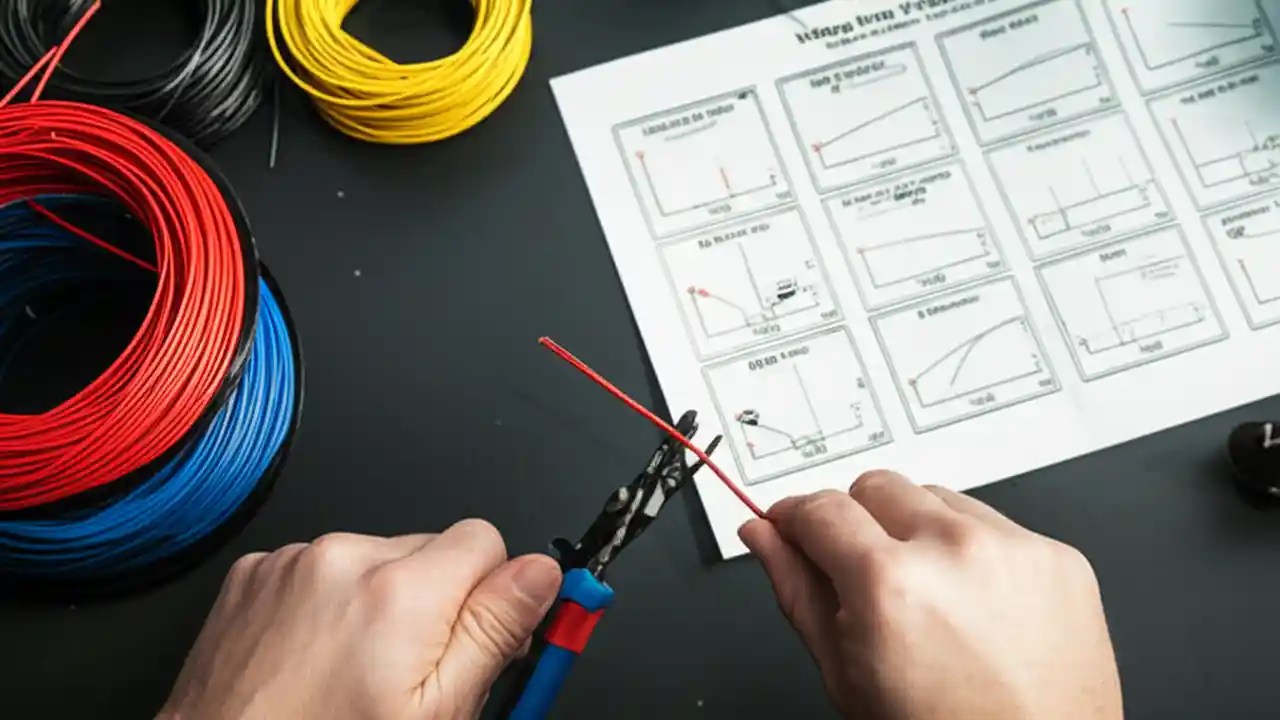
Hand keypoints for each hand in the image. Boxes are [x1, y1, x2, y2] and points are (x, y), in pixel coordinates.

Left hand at [160, 520, 562, 719]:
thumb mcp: (437, 714)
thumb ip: (494, 631)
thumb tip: (540, 572)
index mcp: (401, 591)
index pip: (485, 539)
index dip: (491, 594)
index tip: (477, 638)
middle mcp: (345, 557)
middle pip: (431, 549)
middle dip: (436, 602)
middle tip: (410, 674)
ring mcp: (293, 561)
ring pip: (376, 559)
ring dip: (380, 602)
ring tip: (353, 672)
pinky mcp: (256, 572)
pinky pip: (322, 567)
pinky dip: (329, 604)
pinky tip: (315, 659)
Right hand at [740, 471, 1120, 719]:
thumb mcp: (845, 673)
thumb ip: (796, 590)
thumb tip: (762, 535)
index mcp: (888, 583)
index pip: (819, 507)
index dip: (794, 516)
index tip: (792, 528)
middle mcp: (954, 550)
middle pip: (875, 485)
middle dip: (856, 520)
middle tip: (863, 573)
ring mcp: (1014, 548)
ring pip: (935, 497)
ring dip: (917, 531)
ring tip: (928, 595)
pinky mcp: (1058, 555)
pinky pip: (994, 523)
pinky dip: (973, 551)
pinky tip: (974, 602)